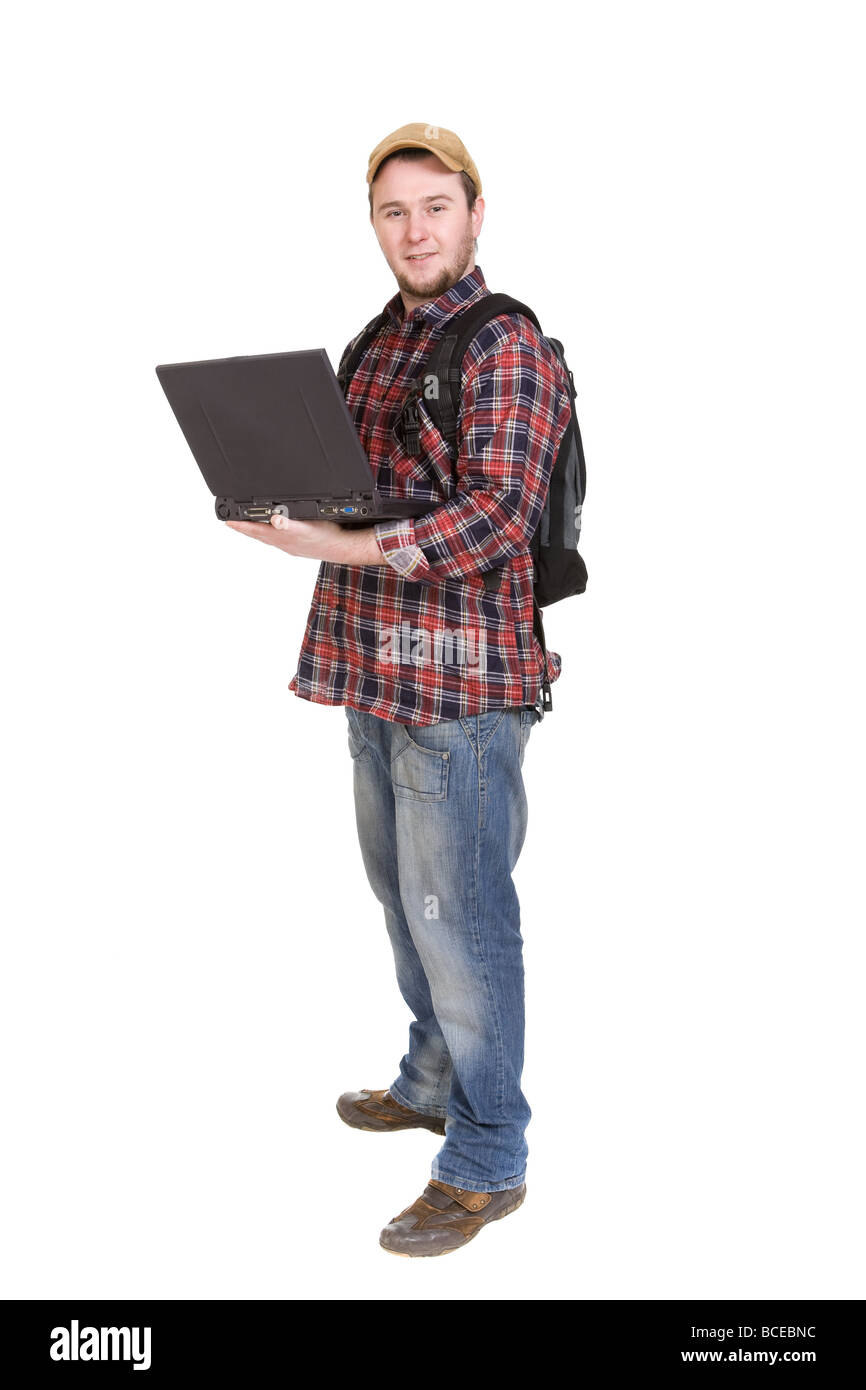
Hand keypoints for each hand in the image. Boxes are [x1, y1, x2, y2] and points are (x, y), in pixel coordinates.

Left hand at [224, 513, 384, 564]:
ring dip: (254, 531)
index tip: (228, 520)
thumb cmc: (328, 536)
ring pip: (267, 537)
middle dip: (243, 527)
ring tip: (243, 526)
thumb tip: (275, 519)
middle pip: (258, 534)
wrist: (342, 549)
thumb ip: (290, 524)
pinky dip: (268, 534)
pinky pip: (276, 540)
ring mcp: (289, 545)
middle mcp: (284, 542)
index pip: (257, 529)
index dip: (241, 524)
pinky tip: (270, 532)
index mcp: (284, 536)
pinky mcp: (296, 546)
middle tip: (229, 522)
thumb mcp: (309, 526)